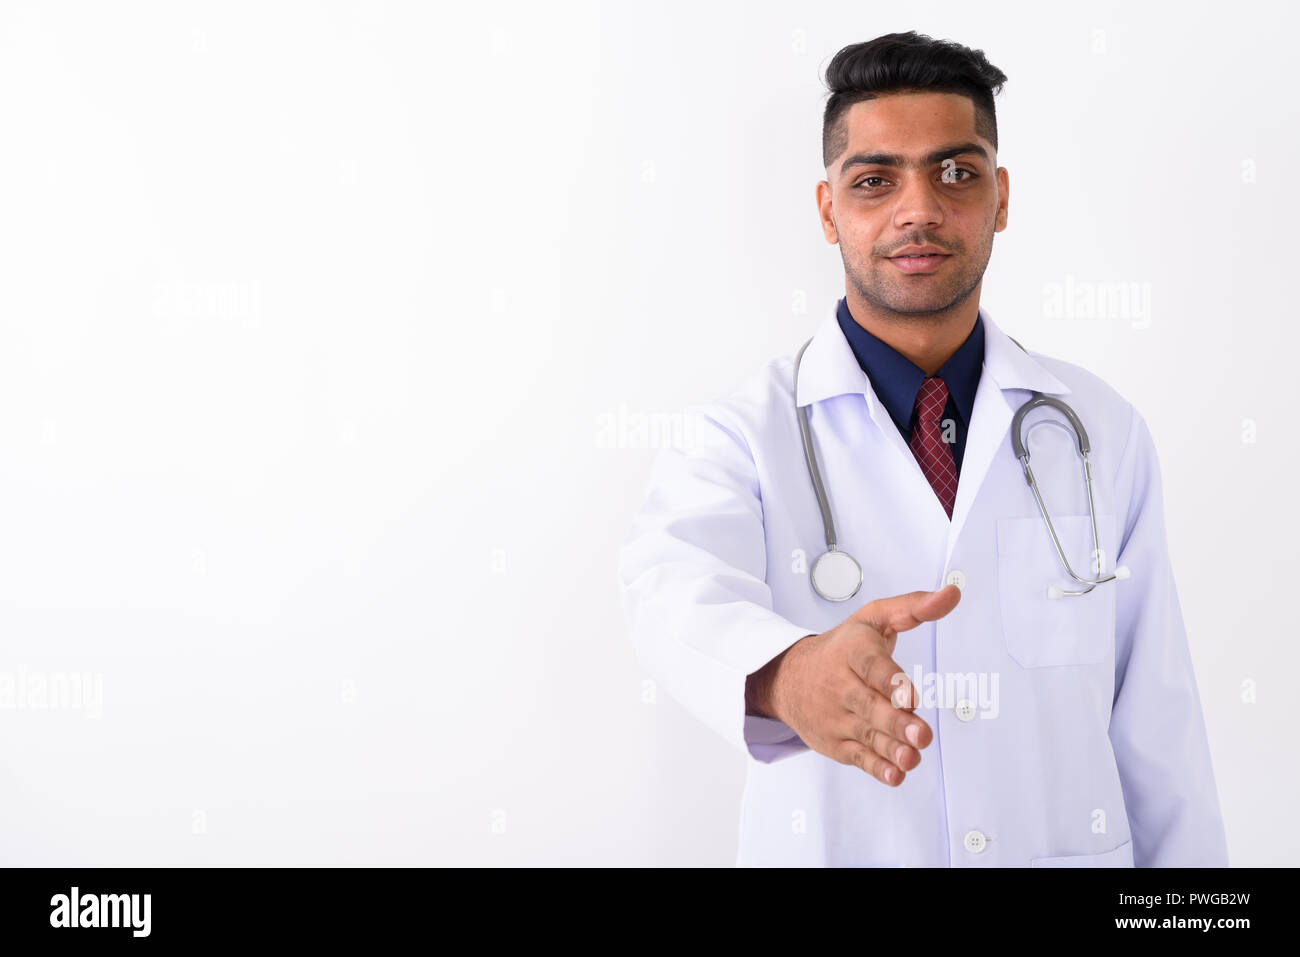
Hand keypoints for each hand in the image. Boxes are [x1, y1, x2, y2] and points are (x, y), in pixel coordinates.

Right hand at [762, 585, 960, 785]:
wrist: (787, 677)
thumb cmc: (840, 648)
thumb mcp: (873, 619)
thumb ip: (914, 607)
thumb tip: (951, 594)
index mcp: (850, 651)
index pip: (870, 666)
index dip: (890, 680)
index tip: (908, 695)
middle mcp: (840, 686)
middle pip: (870, 706)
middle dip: (896, 722)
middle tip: (921, 733)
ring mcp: (836, 717)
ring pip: (867, 735)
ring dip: (891, 749)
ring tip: (912, 757)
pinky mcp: (835, 743)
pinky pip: (858, 758)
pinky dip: (876, 768)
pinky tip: (895, 774)